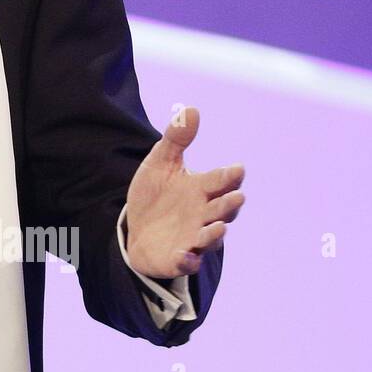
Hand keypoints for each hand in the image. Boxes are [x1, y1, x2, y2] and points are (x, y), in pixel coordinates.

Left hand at [123, 106, 244, 279]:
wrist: (135, 227)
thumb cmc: (156, 194)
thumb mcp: (160, 163)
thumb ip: (175, 139)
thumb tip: (190, 109)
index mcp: (202, 189)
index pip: (220, 181)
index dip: (228, 176)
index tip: (236, 169)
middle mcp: (203, 214)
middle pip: (222, 209)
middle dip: (228, 204)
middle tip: (235, 196)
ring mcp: (193, 237)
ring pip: (210, 238)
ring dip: (215, 234)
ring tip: (218, 226)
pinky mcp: (178, 257)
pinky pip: (186, 262)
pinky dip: (188, 260)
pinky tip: (185, 255)